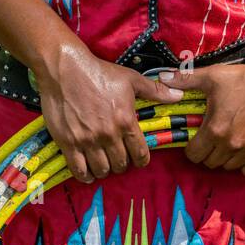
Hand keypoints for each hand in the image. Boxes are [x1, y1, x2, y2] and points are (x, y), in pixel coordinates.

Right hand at [31, 45, 183, 184]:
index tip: (138, 159)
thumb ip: (155, 91)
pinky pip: (78, 170)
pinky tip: (88, 172)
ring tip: (103, 163)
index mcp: (126, 121)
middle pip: (121, 165)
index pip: (140, 154)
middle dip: (122, 164)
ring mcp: (87, 140)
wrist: (65, 69)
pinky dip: (85, 175)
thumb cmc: (100, 72)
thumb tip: (179, 96)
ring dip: (105, 170)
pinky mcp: (68, 142)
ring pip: (101, 170)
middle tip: (118, 158)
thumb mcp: (131, 79)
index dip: (141, 160)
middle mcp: (108, 134)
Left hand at [163, 62, 244, 176]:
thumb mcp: (213, 76)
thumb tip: (162, 77)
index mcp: (214, 130)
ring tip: (229, 141)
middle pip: (210, 163)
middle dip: (208, 152)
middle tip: (213, 138)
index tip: (196, 140)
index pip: (193, 155)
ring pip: (228, 167)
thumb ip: (185, 80)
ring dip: (225, 158)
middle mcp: (231, 145)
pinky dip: (244, 163)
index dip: (192, 148)